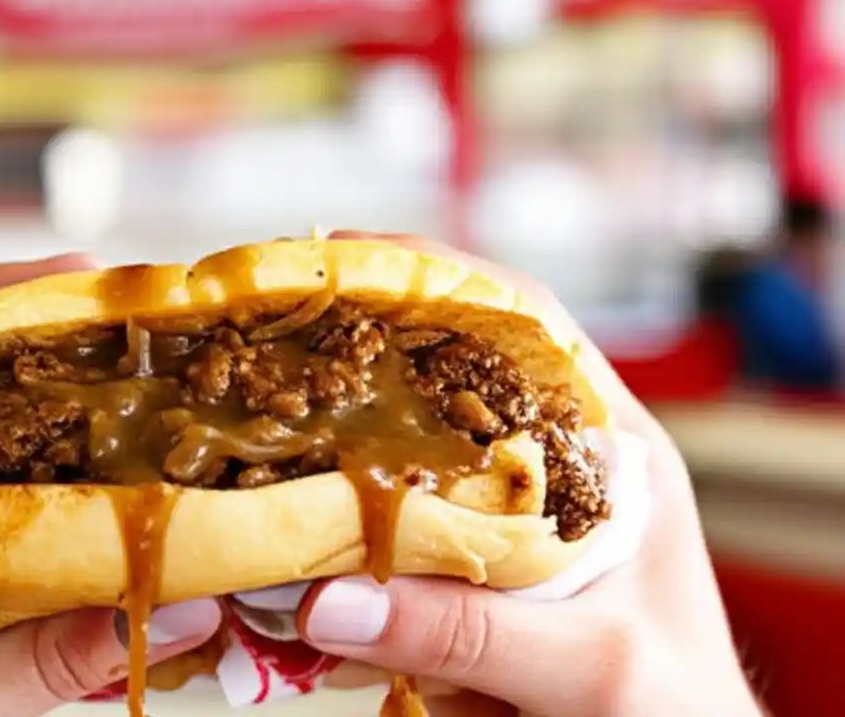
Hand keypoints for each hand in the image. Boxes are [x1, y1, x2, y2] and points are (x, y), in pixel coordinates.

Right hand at [296, 232, 762, 716]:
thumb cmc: (673, 714)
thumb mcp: (591, 669)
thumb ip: (471, 634)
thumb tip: (326, 601)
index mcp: (614, 457)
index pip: (531, 327)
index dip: (445, 279)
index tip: (353, 256)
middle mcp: (554, 477)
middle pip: (451, 382)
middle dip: (365, 350)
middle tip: (274, 330)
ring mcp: (508, 529)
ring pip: (410, 462)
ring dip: (337, 443)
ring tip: (255, 415)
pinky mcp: (469, 585)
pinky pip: (389, 546)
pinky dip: (336, 538)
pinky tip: (280, 536)